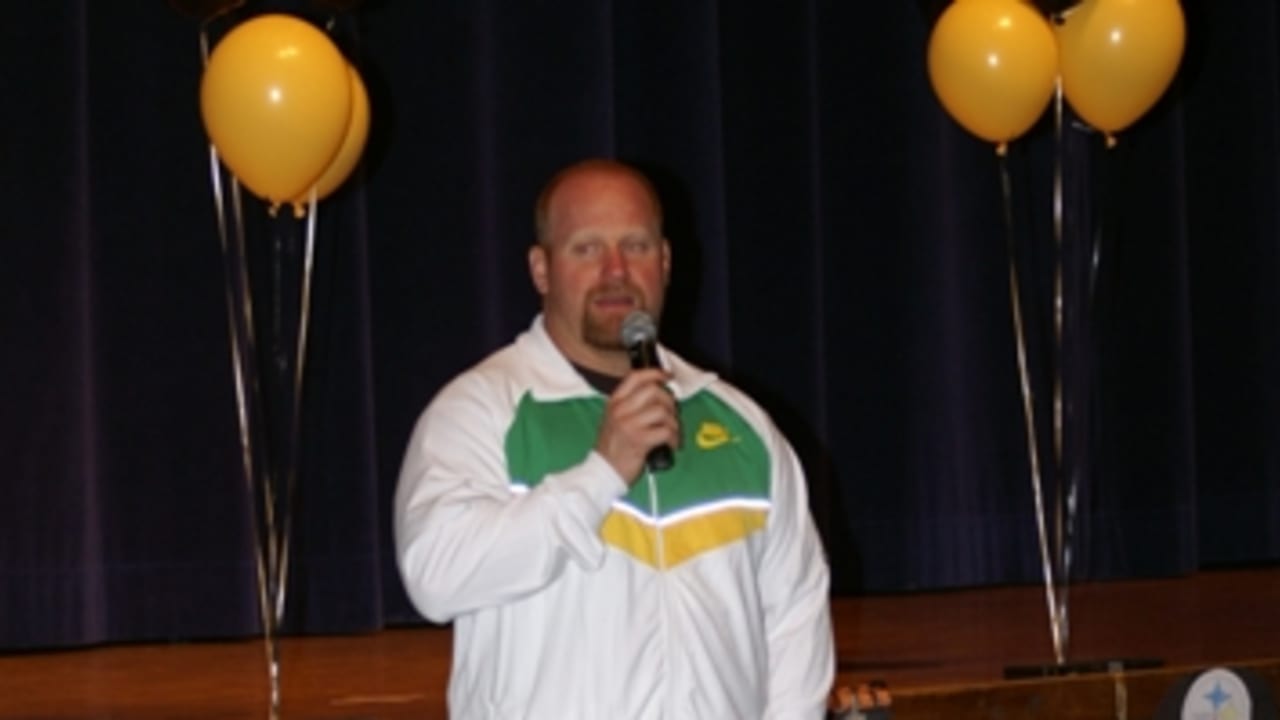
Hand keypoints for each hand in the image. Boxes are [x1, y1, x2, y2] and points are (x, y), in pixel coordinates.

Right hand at [595, 368, 679, 484]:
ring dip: (673, 422)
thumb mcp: (614, 419)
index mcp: (615, 402)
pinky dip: (674, 438)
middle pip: (654, 391)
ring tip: (671, 432)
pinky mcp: (640, 440)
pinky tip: (671, 444)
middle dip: (669, 401)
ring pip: (662, 411)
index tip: (668, 376)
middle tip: (671, 414)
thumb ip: (631, 404)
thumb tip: (658, 394)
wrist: (603, 471)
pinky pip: (666, 431)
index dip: (655, 373)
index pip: (636, 377)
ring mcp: (630, 424)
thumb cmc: (612, 447)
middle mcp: (621, 410)